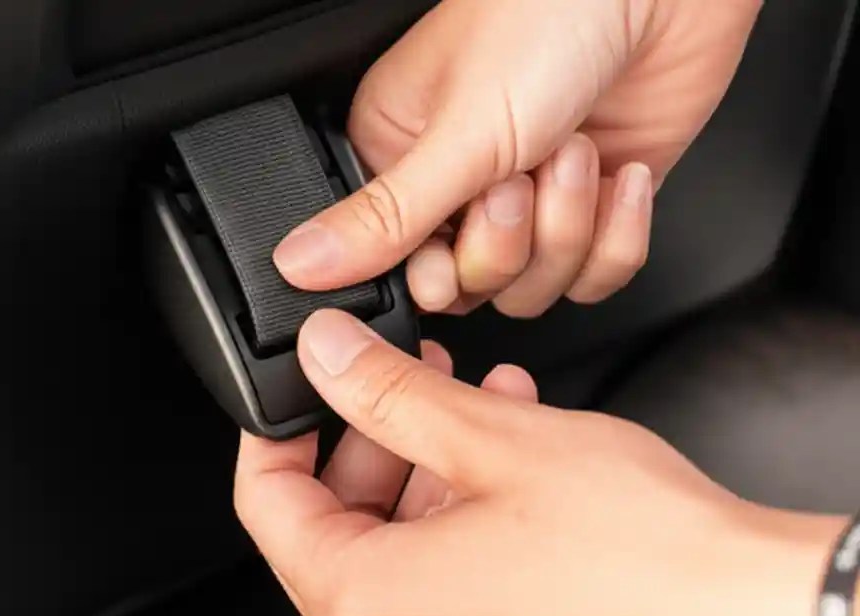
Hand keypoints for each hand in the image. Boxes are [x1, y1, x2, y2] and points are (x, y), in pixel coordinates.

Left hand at [234, 309, 840, 615]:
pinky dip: (456, 507)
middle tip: (403, 373)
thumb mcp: (489, 440)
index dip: (275, 429)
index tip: (302, 382)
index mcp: (366, 606)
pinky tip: (506, 445)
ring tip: (474, 396)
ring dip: (423, 460)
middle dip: (367, 435)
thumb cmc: (640, 555)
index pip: (265, 505)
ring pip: (390, 543)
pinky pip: (439, 574)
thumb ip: (388, 392)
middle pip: (328, 523)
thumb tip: (325, 356)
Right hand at [273, 0, 761, 316]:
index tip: (460, 223)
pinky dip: (617, 232)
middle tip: (520, 172)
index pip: (399, 266)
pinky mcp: (594, 206)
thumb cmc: (549, 19)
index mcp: (399, 156)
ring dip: (569, 225)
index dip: (439, 266)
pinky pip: (596, 275)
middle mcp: (460, 185)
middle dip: (511, 239)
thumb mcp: (459, 133)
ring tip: (572, 150)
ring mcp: (531, 198)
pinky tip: (617, 171)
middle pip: (470, 288)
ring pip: (535, 287)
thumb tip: (298, 262)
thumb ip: (383, 218)